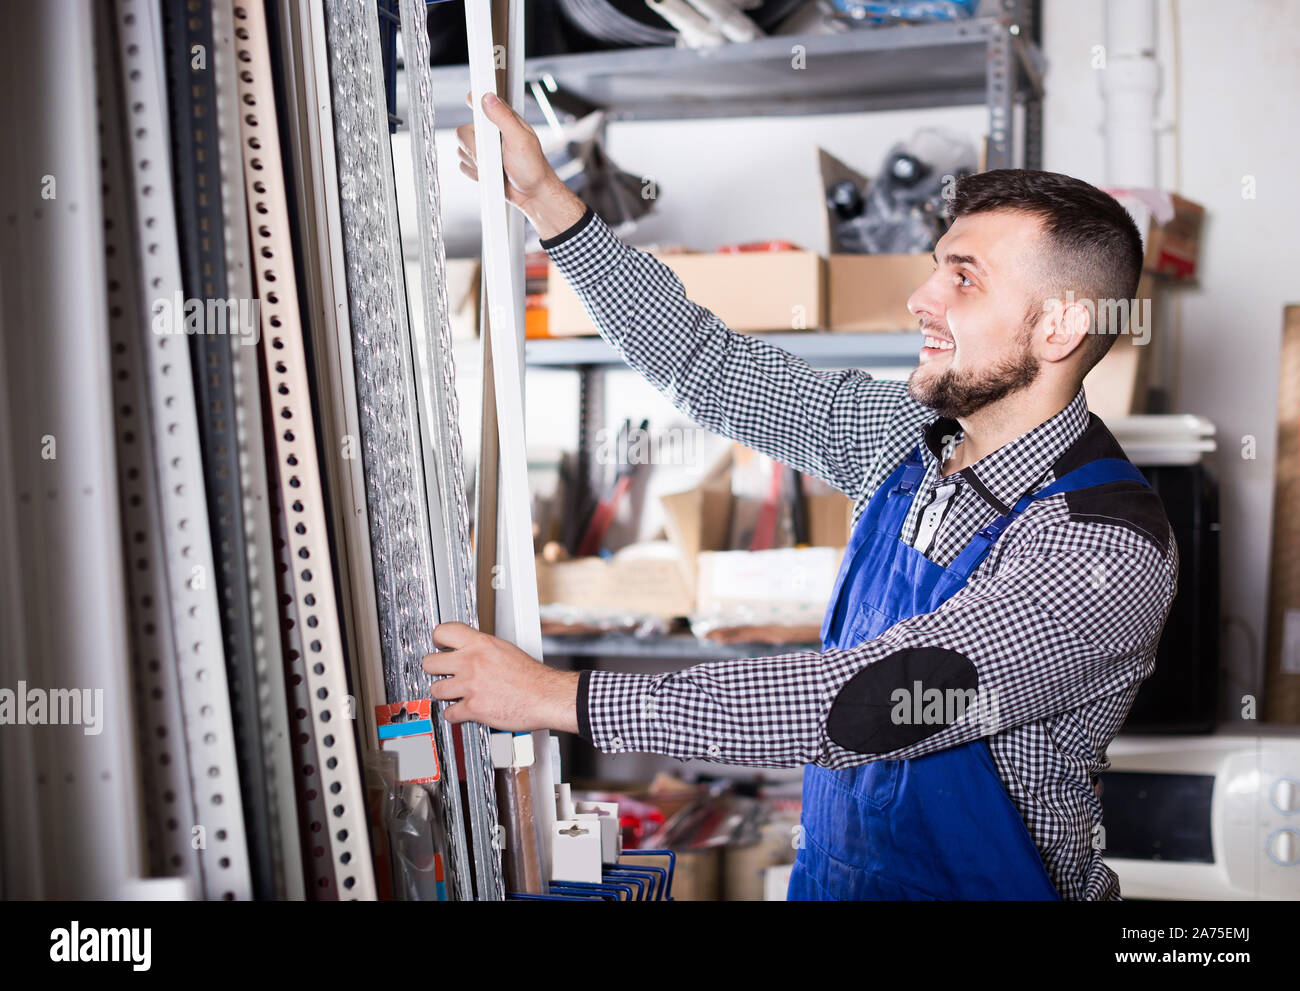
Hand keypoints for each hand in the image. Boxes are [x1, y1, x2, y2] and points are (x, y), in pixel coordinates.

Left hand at [421, 621, 579, 732]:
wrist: (546, 696)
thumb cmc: (532, 677)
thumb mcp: (506, 649)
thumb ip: (483, 649)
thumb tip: (471, 650)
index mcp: (481, 644)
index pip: (443, 631)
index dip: (437, 640)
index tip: (439, 646)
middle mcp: (472, 662)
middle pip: (429, 663)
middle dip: (434, 670)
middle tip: (442, 673)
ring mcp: (470, 686)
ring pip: (435, 690)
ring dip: (444, 694)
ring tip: (455, 694)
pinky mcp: (473, 708)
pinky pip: (449, 713)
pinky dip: (455, 715)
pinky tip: (464, 711)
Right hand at [456, 92, 586, 238]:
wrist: (532, 195)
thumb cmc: (533, 169)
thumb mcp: (521, 140)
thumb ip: (504, 118)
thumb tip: (489, 98)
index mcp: (504, 120)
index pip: (480, 103)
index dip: (472, 103)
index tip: (469, 106)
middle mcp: (491, 133)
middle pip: (463, 132)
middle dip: (475, 148)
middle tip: (493, 155)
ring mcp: (483, 149)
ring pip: (461, 150)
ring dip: (476, 162)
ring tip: (496, 166)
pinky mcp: (479, 164)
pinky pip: (463, 165)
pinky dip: (475, 172)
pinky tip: (491, 174)